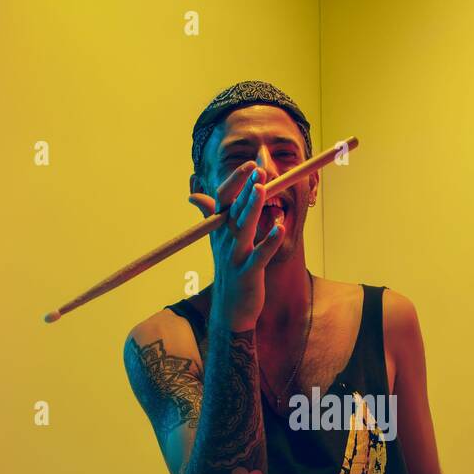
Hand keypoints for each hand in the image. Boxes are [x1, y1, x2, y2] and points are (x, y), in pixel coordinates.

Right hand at [188, 161, 284, 330]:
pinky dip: (269, 241)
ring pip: (244, 228)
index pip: (224, 198)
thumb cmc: (229, 271)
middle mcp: (225, 240)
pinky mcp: (248, 273)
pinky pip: (259, 255)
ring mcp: (235, 256)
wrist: (230, 310)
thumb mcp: (219, 242)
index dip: (237, 180)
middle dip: (247, 187)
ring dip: (253, 207)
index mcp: (220, 230)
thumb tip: (193, 196)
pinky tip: (280, 227)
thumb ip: (211, 216)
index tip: (251, 163)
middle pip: (235, 207)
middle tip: (259, 167)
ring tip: (262, 188)